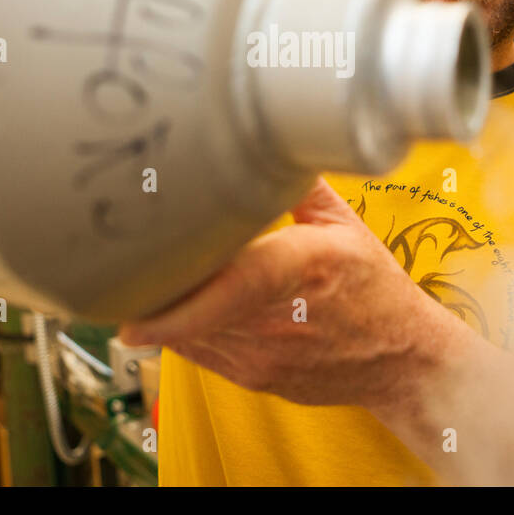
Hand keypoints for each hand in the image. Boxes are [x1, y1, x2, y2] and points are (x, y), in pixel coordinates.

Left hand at [117, 178, 471, 410]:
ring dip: (162, 307)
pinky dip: (177, 326)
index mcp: (308, 265)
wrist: (402, 361)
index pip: (241, 281)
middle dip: (154, 287)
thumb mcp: (346, 224)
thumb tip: (264, 138)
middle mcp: (282, 316)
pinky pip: (195, 350)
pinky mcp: (251, 376)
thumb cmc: (373, 287)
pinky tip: (176, 303)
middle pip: (197, 305)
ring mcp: (263, 354)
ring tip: (139, 274)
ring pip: (187, 332)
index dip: (183, 302)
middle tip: (111, 263)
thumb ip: (297, 185)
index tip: (132, 312)